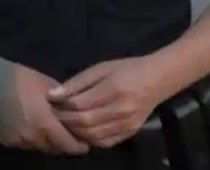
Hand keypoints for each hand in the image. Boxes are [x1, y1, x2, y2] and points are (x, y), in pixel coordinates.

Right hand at [0, 55, 89, 155]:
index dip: (79, 145)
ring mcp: (17, 142)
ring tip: (53, 128)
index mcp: (44, 124)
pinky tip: (35, 126)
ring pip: (41, 148)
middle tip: (71, 133)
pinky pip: (27, 145)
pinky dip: (34, 139)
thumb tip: (78, 115)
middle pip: (55, 148)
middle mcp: (31, 138)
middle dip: (65, 143)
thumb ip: (64, 105)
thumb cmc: (21, 78)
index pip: (68, 145)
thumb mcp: (49, 86)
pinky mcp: (6, 142)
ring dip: (49, 141)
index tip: (87, 141)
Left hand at [47, 57, 163, 148]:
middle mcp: (120, 109)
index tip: (51, 102)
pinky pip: (104, 142)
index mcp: (113, 89)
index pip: (79, 104)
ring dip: (75, 131)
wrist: (158, 80)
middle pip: (84, 122)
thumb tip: (54, 95)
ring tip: (67, 122)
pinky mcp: (129, 133)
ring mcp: (126, 124)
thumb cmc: (128, 69)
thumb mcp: (102, 68)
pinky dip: (89, 139)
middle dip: (65, 120)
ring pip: (92, 135)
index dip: (62, 105)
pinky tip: (83, 131)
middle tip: (55, 114)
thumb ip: (78, 82)